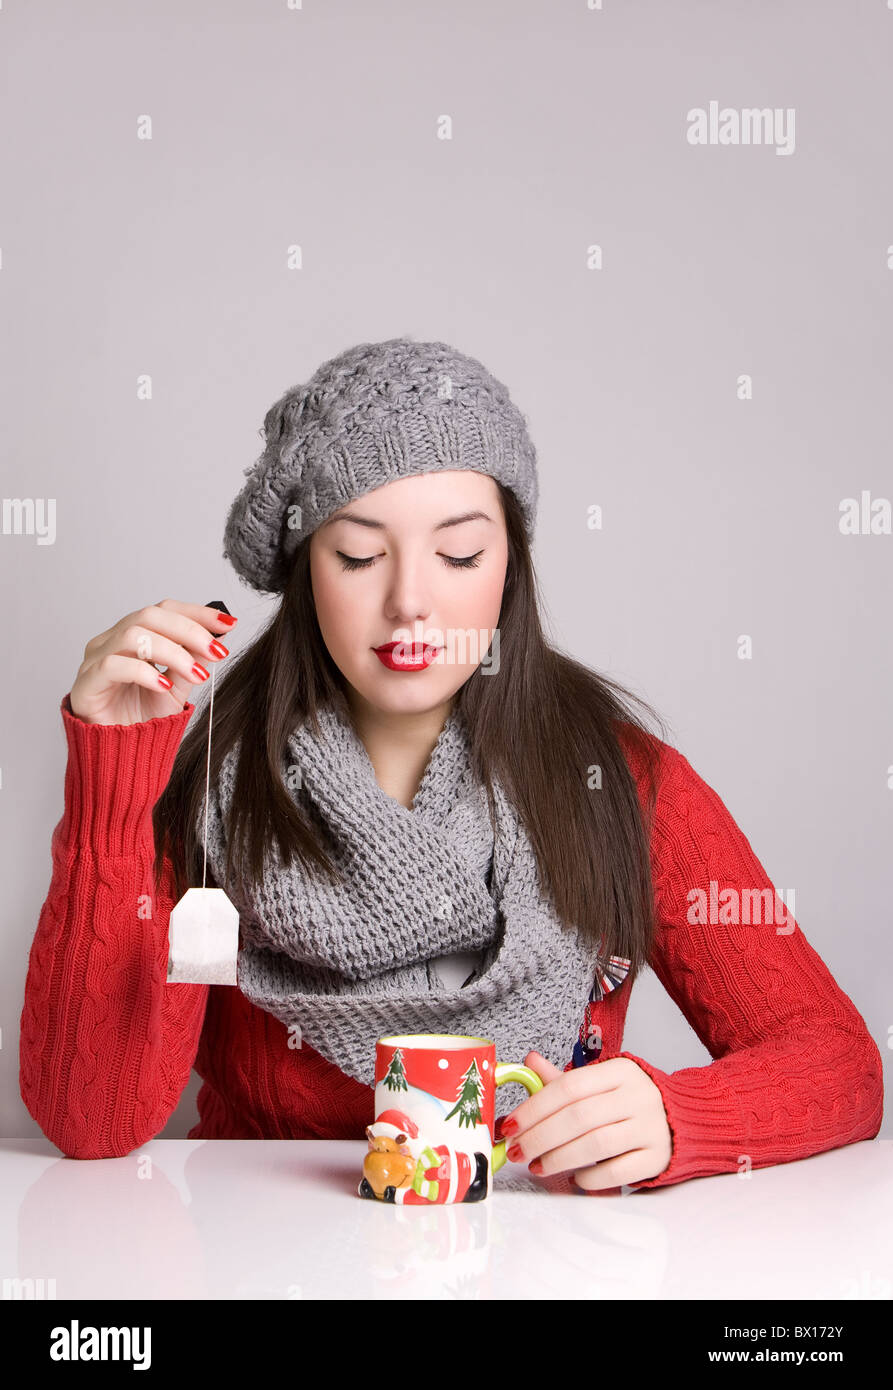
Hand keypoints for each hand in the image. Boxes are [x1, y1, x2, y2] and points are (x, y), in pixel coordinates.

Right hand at [69, 599, 236, 726]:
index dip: (197, 613)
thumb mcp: (178, 687)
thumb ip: (193, 661)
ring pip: (132, 636)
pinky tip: (164, 685)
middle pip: (148, 616)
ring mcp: (95, 660)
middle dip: (189, 631)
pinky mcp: (86, 683)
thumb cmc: (142, 718)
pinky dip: (144, 672)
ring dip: (172, 652)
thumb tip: (219, 636)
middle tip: (217, 651)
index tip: (227, 623)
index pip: (164, 611)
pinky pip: (112, 666)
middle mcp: (111, 642)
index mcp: (133, 636)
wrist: (120, 754)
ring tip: (196, 674)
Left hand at [502, 1051, 672, 1192]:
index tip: (510, 1125)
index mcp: (620, 1071)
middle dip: (540, 1137)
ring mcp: (650, 1127)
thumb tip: (529, 1062)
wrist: (682, 1119)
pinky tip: (575, 1177)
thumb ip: (564, 1080)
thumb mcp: (601, 1083)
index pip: (569, 1086)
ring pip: (596, 1145)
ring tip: (537, 1166)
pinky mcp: (657, 1157)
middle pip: (579, 1117)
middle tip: (517, 1151)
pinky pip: (617, 1172)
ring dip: (559, 1158)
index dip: (535, 1107)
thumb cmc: (630, 1102)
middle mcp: (637, 1096)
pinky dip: (591, 1177)